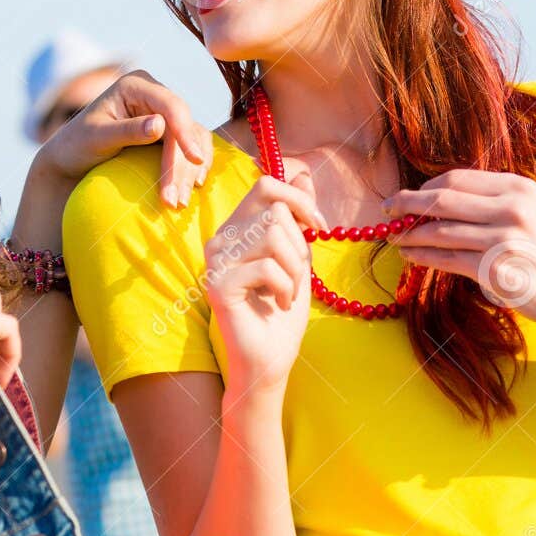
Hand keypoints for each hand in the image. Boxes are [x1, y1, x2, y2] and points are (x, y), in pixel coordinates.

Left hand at [31, 69, 212, 207]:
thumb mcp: (96, 137)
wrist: (71, 159)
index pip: (170, 106)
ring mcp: (163, 114)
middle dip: (183, 164)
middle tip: (176, 201)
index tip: (194, 159)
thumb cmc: (76, 144)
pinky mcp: (169, 133)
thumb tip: (160, 125)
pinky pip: (191, 147)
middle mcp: (154, 95)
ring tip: (180, 203)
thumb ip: (127, 131)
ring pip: (193, 138)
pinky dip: (193, 168)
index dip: (185, 132)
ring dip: (190, 171)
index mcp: (136, 85)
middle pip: (184, 126)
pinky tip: (192, 187)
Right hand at [203, 173, 329, 397]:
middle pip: (274, 211)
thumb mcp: (297, 256)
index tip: (320, 229)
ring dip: (295, 270)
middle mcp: (220, 239)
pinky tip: (278, 304)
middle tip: (296, 276)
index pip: (266, 186)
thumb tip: (304, 174)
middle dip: (300, 245)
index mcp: (235, 228)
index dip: (300, 201)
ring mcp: (215, 261)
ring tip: (286, 292)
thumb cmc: (282, 311)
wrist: (269, 361)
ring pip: (274, 236)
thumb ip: (296, 218)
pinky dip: (285, 287)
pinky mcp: (218, 284)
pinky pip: (268, 267)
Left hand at [384, 169, 535, 341]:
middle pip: (442, 199)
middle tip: (386, 211)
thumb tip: (435, 200)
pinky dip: (423, 256)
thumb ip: (490, 203)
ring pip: (440, 231)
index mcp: (519, 188)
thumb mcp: (530, 214)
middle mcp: (512, 208)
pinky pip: (447, 259)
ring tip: (395, 238)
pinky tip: (411, 256)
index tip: (407, 196)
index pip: (457, 178)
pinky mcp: (495, 270)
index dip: (425, 187)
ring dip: (411, 235)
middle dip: (407, 204)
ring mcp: (504, 239)